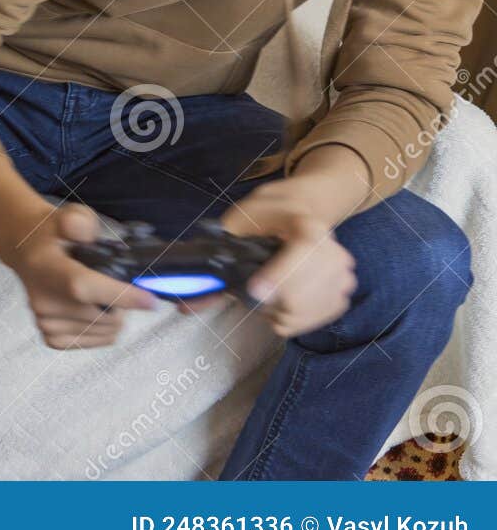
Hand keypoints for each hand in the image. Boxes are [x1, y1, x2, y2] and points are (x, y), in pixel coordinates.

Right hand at [0, 203, 158, 348]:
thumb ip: (79, 221)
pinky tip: (95, 311)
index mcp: (46, 267)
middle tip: (115, 283)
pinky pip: (94, 341)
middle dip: (123, 303)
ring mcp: (45, 321)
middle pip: (102, 315)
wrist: (25, 251)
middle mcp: (43, 299)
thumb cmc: (52, 234)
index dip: (119, 296)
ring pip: (104, 331)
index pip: (82, 287)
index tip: (150, 300)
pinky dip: (103, 329)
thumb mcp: (66, 216)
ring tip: (102, 295)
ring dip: (114, 316)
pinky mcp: (51, 337)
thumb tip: (85, 234)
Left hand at [220, 191, 355, 337]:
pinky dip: (291, 319)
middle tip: (252, 290)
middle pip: (303, 294)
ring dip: (278, 311)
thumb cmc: (264, 215)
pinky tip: (279, 303)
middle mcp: (333, 250)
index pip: (303, 251)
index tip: (255, 291)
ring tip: (265, 293)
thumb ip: (213, 263)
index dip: (279, 275)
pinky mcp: (342, 293)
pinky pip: (312, 321)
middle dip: (269, 301)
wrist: (300, 208)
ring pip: (305, 312)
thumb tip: (188, 305)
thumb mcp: (235, 225)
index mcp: (307, 225)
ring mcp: (342, 274)